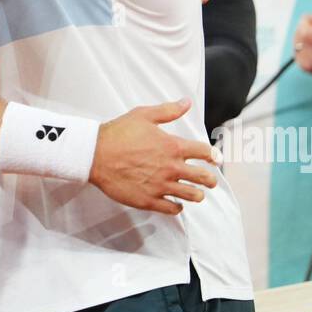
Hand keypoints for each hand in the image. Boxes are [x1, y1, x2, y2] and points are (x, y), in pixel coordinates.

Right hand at [89, 98, 218, 213]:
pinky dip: (178, 207)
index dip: (213, 155)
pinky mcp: (149, 200)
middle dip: (210, 179)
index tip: (215, 159)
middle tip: (210, 180)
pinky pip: (173, 209)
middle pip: (204, 177)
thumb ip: (168, 110)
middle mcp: (171, 168)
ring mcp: (161, 186)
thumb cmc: (118, 134)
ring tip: (196, 193)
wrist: (95, 155)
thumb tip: (186, 103)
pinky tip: (176, 203)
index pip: (204, 152)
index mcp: (173, 146)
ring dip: (197, 194)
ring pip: (192, 196)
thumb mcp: (143, 115)